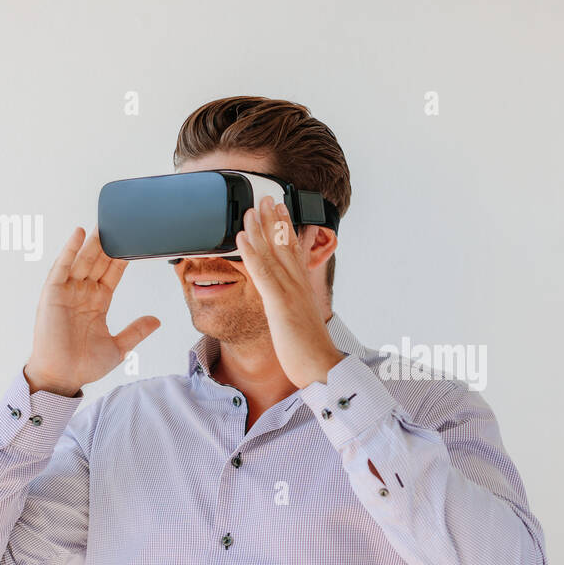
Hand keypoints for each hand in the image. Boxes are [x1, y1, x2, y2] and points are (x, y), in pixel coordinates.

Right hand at [24, 227, 160, 395]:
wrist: (63, 377)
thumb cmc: (84, 364)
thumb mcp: (119, 347)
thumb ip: (136, 331)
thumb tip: (157, 320)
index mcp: (98, 302)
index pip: (113, 272)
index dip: (122, 257)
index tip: (134, 240)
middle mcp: (82, 293)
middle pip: (99, 261)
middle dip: (109, 242)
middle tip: (120, 221)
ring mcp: (67, 291)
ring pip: (83, 260)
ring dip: (93, 241)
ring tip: (104, 222)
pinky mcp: (52, 294)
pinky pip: (62, 267)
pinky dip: (69, 249)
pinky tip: (79, 234)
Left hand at [235, 196, 343, 388]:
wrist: (321, 367)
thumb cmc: (310, 351)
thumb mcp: (299, 323)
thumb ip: (291, 308)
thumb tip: (284, 303)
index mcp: (302, 289)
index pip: (293, 252)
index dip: (285, 228)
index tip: (279, 209)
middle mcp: (298, 285)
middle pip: (284, 245)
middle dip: (274, 219)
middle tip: (265, 197)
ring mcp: (290, 292)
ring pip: (273, 253)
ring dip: (260, 228)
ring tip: (249, 208)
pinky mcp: (281, 303)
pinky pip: (263, 273)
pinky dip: (251, 252)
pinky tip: (242, 237)